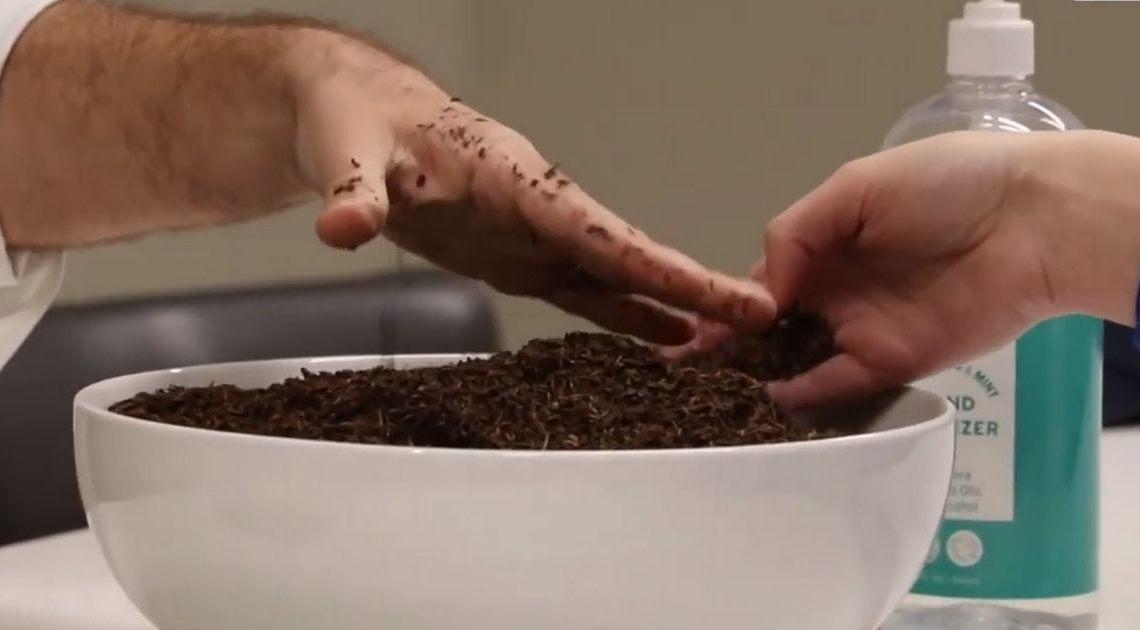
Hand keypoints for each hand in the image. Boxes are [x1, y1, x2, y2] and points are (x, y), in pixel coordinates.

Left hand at [289, 33, 772, 344]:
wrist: (352, 113)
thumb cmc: (356, 118)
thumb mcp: (348, 151)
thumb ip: (356, 191)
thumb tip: (345, 225)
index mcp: (518, 177)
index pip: (602, 229)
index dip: (663, 266)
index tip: (720, 292)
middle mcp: (540, 208)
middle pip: (628, 254)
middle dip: (693, 288)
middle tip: (761, 318)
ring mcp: (532, 235)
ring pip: (614, 275)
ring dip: (666, 308)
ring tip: (725, 345)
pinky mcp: (516, 257)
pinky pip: (580, 290)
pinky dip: (621, 316)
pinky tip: (658, 339)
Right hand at [672, 130, 1138, 408]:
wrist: (1028, 222)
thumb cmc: (943, 186)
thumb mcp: (853, 188)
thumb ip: (793, 234)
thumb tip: (757, 293)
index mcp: (825, 244)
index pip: (761, 281)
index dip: (724, 302)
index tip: (682, 323)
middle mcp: (836, 290)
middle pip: (771, 327)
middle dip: (728, 346)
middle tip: (681, 369)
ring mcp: (862, 329)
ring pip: (797, 359)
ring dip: (756, 374)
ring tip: (708, 392)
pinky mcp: (892, 363)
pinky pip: (838, 383)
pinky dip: (804, 394)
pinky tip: (767, 397)